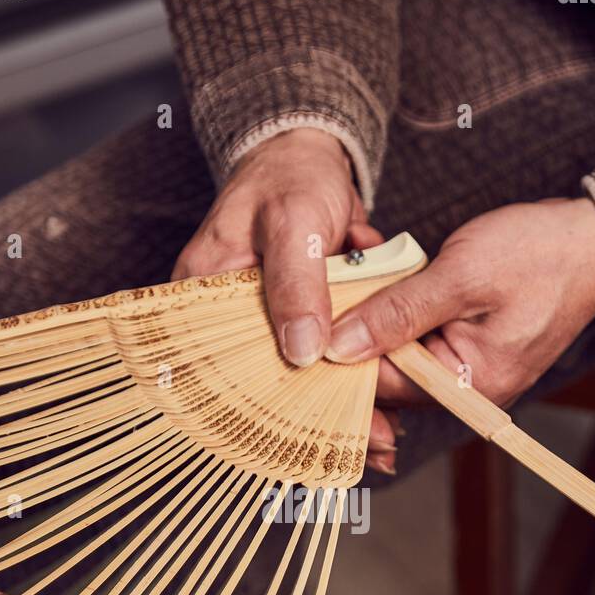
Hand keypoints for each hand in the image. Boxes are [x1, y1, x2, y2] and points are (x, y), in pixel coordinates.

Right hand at [172, 128, 398, 470]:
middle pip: (271, 382)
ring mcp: (268, 319)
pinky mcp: (301, 317)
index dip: (267, 413)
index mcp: (203, 297)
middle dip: (322, 416)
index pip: (225, 371)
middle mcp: (230, 318)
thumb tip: (303, 353)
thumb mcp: (294, 224)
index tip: (312, 443)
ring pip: (305, 374)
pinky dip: (360, 366)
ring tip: (389, 435)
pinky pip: (328, 352)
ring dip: (349, 399)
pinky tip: (391, 393)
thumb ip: (298, 285)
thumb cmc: (290, 176)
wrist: (313, 150)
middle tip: (371, 445)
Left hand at [326, 198, 594, 412]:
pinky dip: (400, 310)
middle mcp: (468, 390)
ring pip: (400, 353)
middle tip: (335, 282)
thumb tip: (338, 347)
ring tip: (360, 268)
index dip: (342, 353)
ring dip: (376, 315)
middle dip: (357, 331)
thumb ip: (396, 312)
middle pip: (388, 374)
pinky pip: (420, 338)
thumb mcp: (460, 275)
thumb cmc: (539, 254)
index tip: (312, 317)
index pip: (383, 386)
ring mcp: (471, 371)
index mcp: (469, 385)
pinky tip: (385, 274)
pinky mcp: (471, 348)